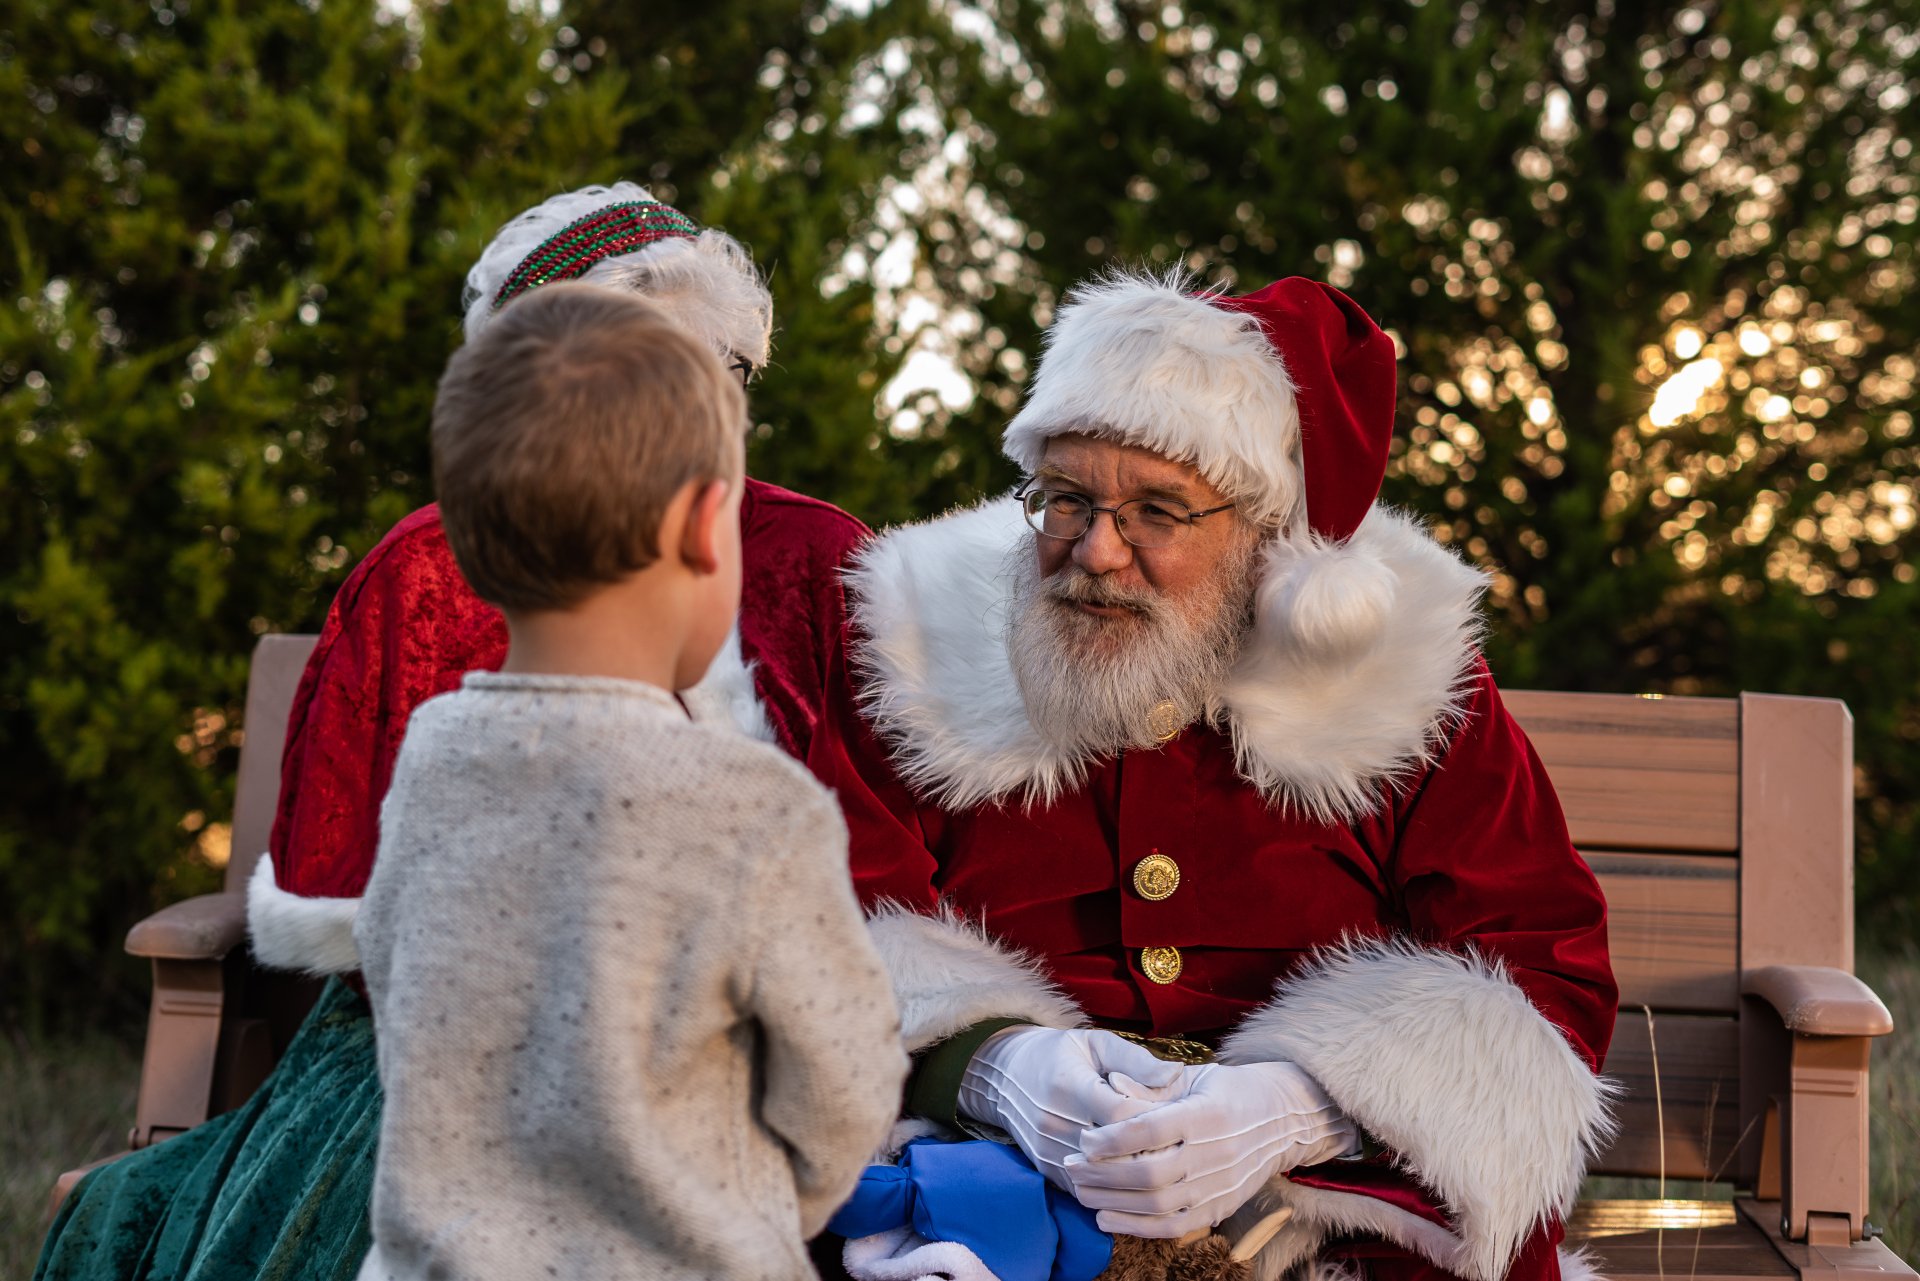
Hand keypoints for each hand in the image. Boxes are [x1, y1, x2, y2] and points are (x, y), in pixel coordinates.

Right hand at [956, 1027, 1186, 1191]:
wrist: (1003, 1076)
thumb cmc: (1059, 1054)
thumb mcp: (1096, 1043)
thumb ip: (1137, 1060)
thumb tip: (1178, 1074)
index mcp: (1069, 1084)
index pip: (1122, 1114)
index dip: (1154, 1118)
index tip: (1178, 1116)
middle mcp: (1053, 1121)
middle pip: (1115, 1151)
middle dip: (1152, 1150)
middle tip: (1180, 1146)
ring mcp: (1046, 1149)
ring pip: (1102, 1176)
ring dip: (1134, 1173)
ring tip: (1162, 1162)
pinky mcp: (1044, 1169)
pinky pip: (1086, 1188)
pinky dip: (1112, 1186)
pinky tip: (1134, 1175)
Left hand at [1065, 1060, 1355, 1236]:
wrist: (1282, 1119)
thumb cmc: (1227, 1090)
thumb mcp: (1192, 1075)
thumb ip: (1150, 1083)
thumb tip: (1110, 1085)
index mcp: (1206, 1112)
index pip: (1150, 1129)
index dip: (1111, 1138)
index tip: (1084, 1138)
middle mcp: (1215, 1152)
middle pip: (1148, 1172)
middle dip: (1101, 1173)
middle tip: (1071, 1166)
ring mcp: (1219, 1184)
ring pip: (1157, 1204)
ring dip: (1111, 1202)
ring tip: (1080, 1191)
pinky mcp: (1220, 1208)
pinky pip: (1174, 1226)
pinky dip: (1136, 1227)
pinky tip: (1106, 1219)